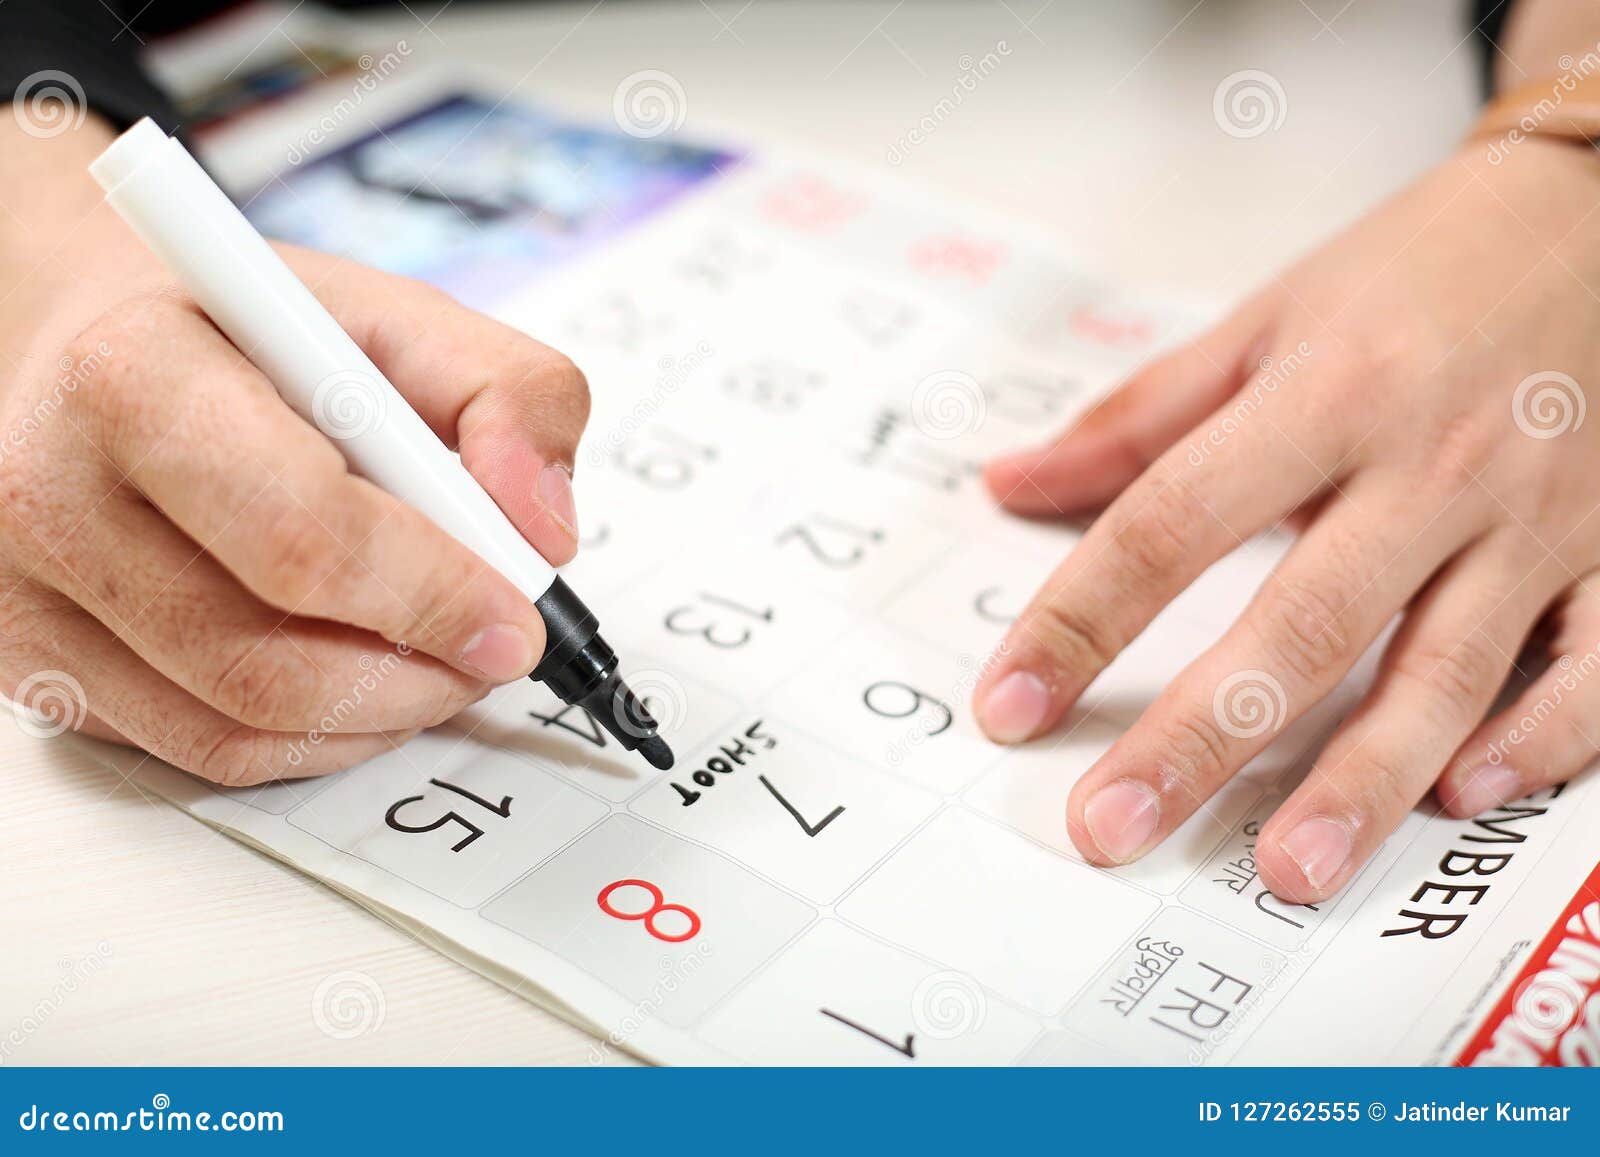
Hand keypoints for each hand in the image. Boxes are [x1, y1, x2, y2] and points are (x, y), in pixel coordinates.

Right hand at [0, 116, 588, 783]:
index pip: (301, 532)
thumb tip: (543, 530)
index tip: (519, 614)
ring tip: (442, 660)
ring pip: (239, 726)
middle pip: (263, 657)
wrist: (83, 341)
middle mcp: (51, 493)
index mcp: (137, 375)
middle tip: (496, 648)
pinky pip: (205, 751)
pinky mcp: (39, 666)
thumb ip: (509, 393)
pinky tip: (366, 681)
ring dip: (380, 716)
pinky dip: (318, 738)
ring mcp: (26, 595)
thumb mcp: (396, 317)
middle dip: (419, 672)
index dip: (432, 592)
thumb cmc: (245, 334)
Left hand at [975, 136, 1599, 902]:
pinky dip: (1544, 735)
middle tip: (1116, 826)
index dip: (1079, 619)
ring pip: (1442, 669)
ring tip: (1285, 869)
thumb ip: (1138, 417)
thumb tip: (1011, 483)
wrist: (1599, 211)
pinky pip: (1592, 663)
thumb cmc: (1420, 271)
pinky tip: (1465, 794)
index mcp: (1325, 395)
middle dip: (1201, 737)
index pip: (1169, 522)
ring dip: (1362, 777)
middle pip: (1298, 621)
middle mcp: (1429, 464)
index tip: (1010, 702)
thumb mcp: (1268, 319)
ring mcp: (1532, 518)